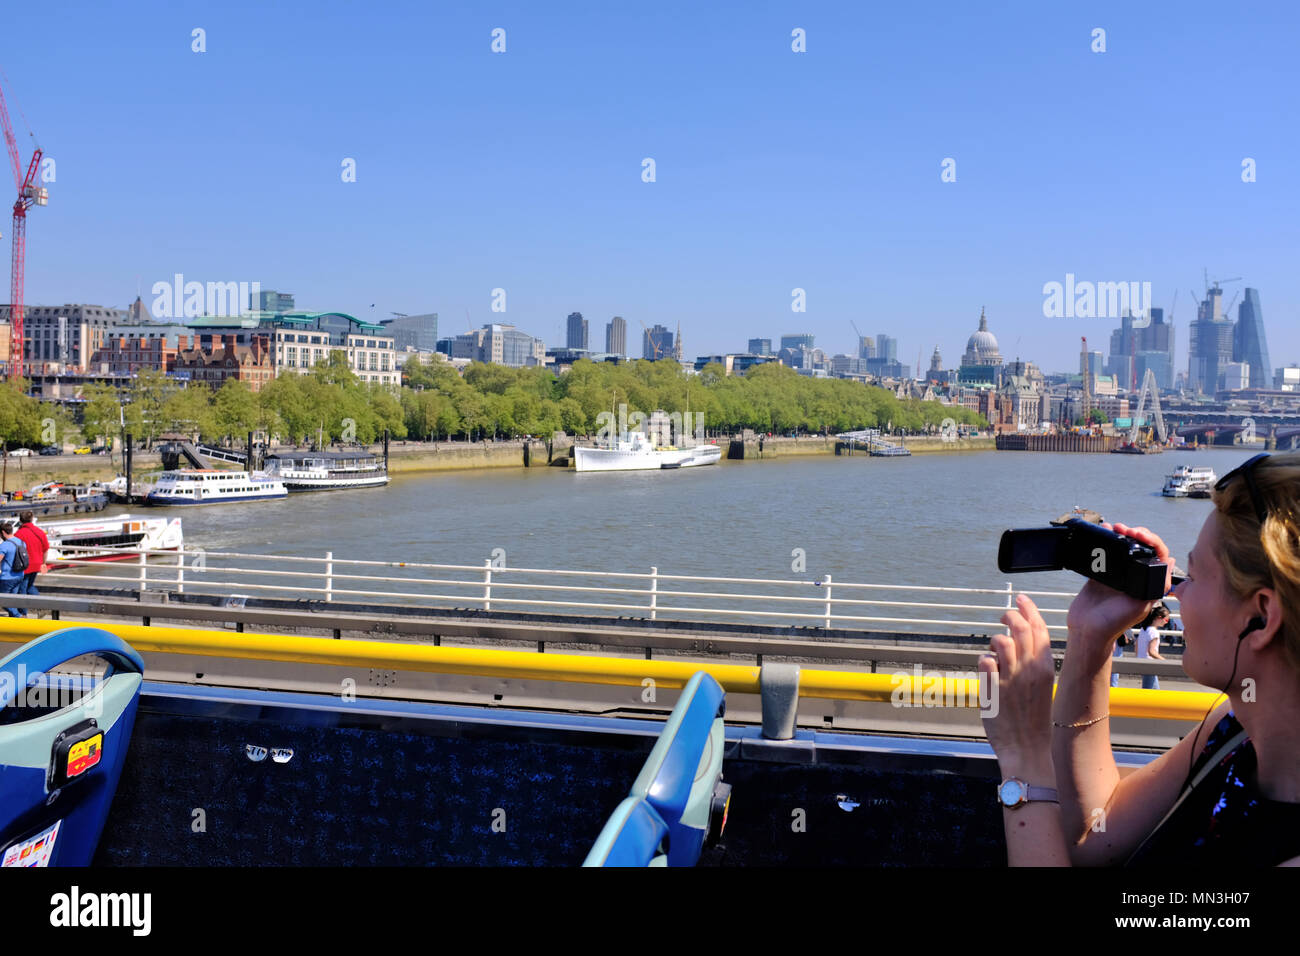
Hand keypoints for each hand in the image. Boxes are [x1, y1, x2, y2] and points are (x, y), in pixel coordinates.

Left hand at [979, 593, 1055, 773]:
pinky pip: (984, 661)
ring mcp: (1011, 678)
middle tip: (1004, 615)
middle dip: (1010, 616)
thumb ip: (1033, 665)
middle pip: (1019, 628)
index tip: (1021, 599)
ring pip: (1001, 641)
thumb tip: (1017, 643)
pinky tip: (987, 670)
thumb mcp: (1042, 688)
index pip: (1040, 629)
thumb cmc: (1035, 721)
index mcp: (1046, 668)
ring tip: (995, 649)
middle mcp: (1030, 670)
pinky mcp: (993, 688)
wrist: (1029, 749)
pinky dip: (984, 661)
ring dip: (995, 640)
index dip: (1029, 609)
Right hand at [1064, 522, 1171, 654]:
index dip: (1151, 540)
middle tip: (1125, 529)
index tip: (1138, 535)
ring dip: (1121, 534)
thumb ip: (1154, 586)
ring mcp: (1119, 574)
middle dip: (1136, 534)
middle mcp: (1136, 577)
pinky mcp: (1102, 572)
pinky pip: (1106, 552)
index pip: (1158, 555)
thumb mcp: (1139, 606)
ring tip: (1114, 527)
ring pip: (1125, 547)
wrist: (1087, 630)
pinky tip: (1103, 532)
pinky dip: (1106, 540)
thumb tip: (1171, 561)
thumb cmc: (1115, 623)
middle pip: (1142, 547)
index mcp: (1149, 584)